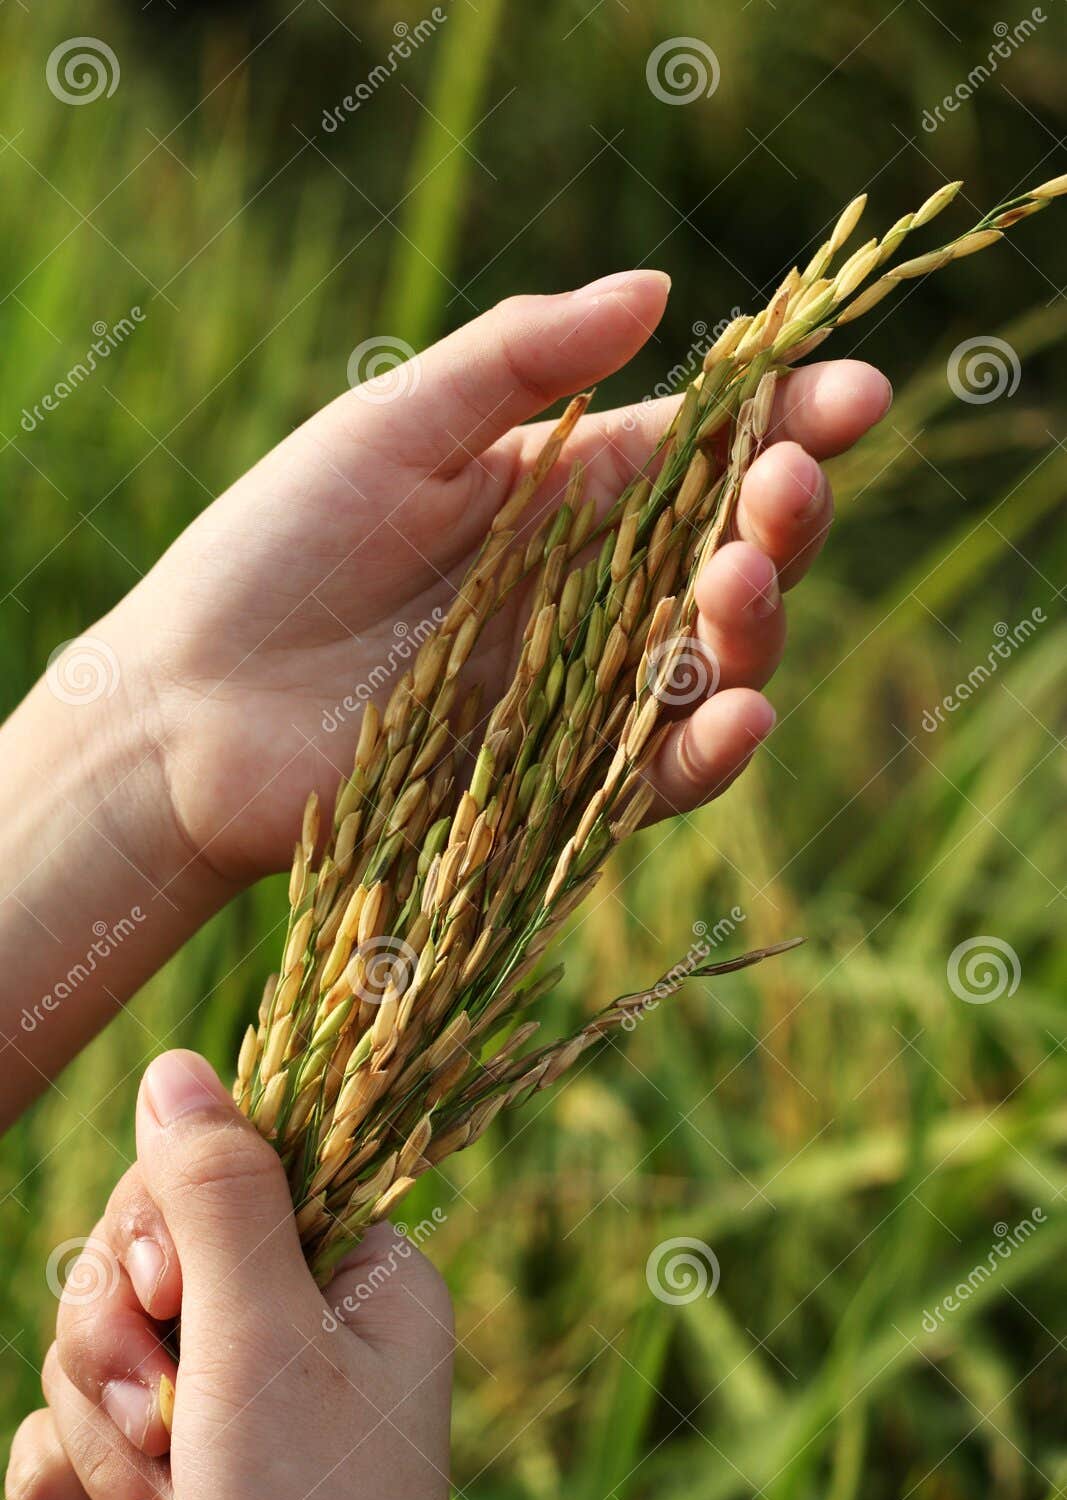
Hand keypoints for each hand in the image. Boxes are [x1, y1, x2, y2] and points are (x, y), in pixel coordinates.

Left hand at [0, 274, 888, 1127]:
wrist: (188, 704)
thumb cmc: (275, 549)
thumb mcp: (391, 427)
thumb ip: (519, 365)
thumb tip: (657, 288)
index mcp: (563, 491)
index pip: (701, 450)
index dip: (788, 420)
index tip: (856, 391)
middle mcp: (590, 588)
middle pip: (731, 553)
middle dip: (783, 517)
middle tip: (788, 485)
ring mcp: (578, 688)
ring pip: (713, 663)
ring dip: (755, 623)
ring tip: (737, 579)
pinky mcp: (554, 782)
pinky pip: (656, 773)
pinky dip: (708, 750)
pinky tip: (741, 714)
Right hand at [4, 1052, 452, 1499]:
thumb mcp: (267, 1339)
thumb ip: (216, 1196)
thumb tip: (174, 1064)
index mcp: (349, 1268)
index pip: (222, 1168)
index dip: (162, 1226)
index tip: (171, 1295)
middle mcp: (292, 1323)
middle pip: (141, 1257)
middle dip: (123, 1349)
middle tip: (168, 1418)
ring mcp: (224, 1401)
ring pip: (93, 1346)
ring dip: (109, 1436)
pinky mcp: (165, 1473)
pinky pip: (65, 1432)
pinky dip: (78, 1490)